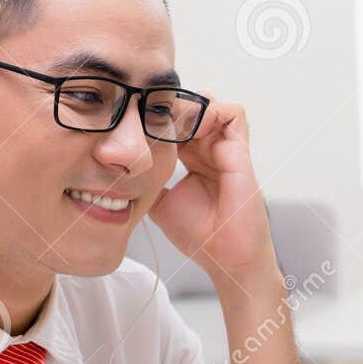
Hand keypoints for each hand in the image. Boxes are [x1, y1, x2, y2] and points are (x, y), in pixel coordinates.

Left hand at [148, 98, 273, 279]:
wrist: (224, 257)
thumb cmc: (199, 235)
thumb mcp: (160, 203)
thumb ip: (147, 185)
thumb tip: (122, 176)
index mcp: (194, 161)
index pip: (177, 125)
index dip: (158, 118)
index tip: (137, 122)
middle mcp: (211, 151)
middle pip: (192, 110)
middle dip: (170, 107)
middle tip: (149, 114)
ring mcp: (226, 150)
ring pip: (211, 106)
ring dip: (190, 107)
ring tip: (170, 122)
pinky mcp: (239, 153)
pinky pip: (233, 114)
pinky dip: (212, 111)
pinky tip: (192, 128)